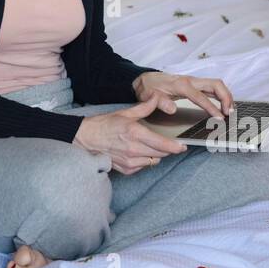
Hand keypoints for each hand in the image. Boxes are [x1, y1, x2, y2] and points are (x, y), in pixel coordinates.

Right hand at [73, 92, 188, 174]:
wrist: (85, 139)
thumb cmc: (104, 125)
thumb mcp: (124, 113)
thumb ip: (144, 107)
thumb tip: (156, 98)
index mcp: (135, 133)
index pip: (162, 144)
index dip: (176, 147)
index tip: (183, 146)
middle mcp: (134, 149)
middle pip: (161, 154)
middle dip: (168, 149)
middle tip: (170, 144)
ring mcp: (130, 161)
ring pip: (153, 161)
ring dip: (156, 155)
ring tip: (150, 146)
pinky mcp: (126, 169)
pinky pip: (143, 167)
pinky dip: (144, 160)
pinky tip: (138, 152)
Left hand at [132, 71, 231, 117]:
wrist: (145, 79)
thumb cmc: (149, 88)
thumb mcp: (149, 96)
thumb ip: (160, 102)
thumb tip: (171, 109)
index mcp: (181, 85)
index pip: (200, 96)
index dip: (211, 107)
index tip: (219, 118)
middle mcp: (190, 81)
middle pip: (215, 84)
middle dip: (226, 98)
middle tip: (230, 113)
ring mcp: (194, 82)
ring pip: (216, 85)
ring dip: (226, 96)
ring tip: (230, 111)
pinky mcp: (195, 85)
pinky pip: (212, 88)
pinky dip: (221, 96)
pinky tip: (224, 106)